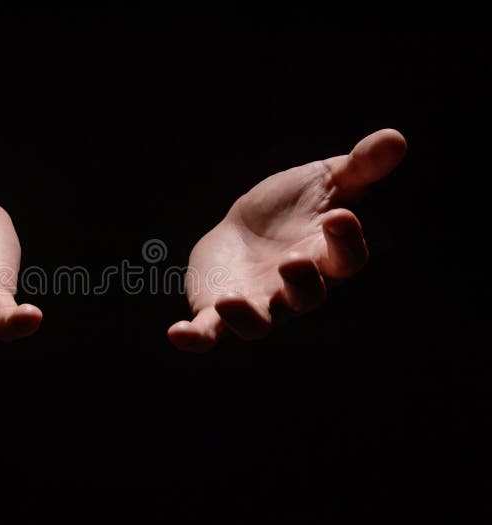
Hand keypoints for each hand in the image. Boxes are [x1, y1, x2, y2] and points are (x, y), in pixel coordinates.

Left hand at [168, 129, 405, 352]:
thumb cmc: (291, 208)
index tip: (340, 214)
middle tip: (293, 261)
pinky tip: (177, 335)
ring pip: (258, 323)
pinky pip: (209, 332)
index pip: (346, 259)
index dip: (346, 242)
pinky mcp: (218, 311)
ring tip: (232, 301)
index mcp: (325, 258)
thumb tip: (396, 137)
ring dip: (247, 316)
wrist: (243, 228)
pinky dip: (196, 338)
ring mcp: (257, 303)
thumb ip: (359, 166)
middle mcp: (294, 289)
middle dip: (302, 282)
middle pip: (307, 296)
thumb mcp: (324, 180)